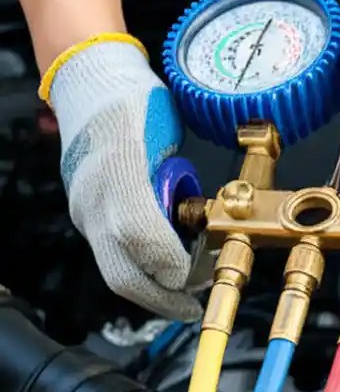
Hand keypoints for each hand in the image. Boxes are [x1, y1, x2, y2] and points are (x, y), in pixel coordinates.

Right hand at [45, 36, 201, 320]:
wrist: (91, 86)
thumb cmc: (135, 106)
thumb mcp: (168, 138)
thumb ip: (180, 185)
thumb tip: (202, 229)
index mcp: (120, 179)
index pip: (146, 243)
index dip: (176, 270)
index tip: (201, 279)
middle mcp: (96, 203)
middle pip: (123, 276)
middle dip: (163, 300)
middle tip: (192, 305)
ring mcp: (86, 211)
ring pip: (115, 269)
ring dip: (151, 288)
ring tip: (183, 292)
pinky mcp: (85, 213)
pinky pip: (110, 254)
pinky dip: (138, 269)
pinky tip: (162, 270)